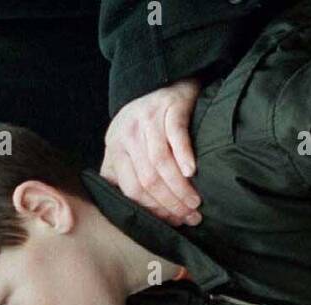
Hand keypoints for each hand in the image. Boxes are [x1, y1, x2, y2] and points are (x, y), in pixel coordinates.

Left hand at [101, 78, 202, 226]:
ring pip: (161, 163)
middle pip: (148, 179)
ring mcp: (148, 120)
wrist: (161, 77)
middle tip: (189, 217)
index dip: (152, 209)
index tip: (170, 221)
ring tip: (195, 204)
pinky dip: (183, 155)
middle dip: (169, 204)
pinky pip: (175, 135)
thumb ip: (119, 171)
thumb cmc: (143, 120)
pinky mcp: (169, 107)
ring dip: (179, 188)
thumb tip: (120, 205)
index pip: (131, 188)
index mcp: (115, 148)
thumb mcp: (123, 144)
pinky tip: (191, 171)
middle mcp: (128, 134)